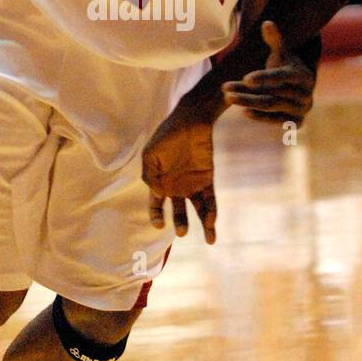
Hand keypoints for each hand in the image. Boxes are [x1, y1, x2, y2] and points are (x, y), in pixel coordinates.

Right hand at [142, 102, 216, 243]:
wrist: (190, 120)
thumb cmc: (167, 134)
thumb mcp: (151, 154)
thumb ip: (149, 174)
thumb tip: (155, 193)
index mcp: (159, 181)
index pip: (156, 203)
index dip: (156, 215)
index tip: (159, 224)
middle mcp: (176, 185)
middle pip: (178, 210)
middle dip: (181, 223)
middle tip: (181, 232)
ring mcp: (192, 183)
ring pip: (198, 209)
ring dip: (203, 224)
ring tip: (210, 240)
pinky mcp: (207, 178)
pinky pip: (210, 199)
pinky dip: (212, 211)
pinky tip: (212, 221)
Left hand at [221, 21, 316, 123]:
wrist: (301, 87)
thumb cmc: (286, 67)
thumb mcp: (281, 53)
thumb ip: (274, 40)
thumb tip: (266, 23)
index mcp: (303, 75)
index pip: (282, 76)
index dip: (264, 77)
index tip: (246, 78)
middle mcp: (305, 94)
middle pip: (272, 94)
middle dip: (247, 92)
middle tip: (225, 89)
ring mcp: (302, 109)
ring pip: (271, 105)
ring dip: (249, 102)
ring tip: (229, 97)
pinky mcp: (297, 122)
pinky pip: (277, 120)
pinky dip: (261, 117)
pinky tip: (244, 111)